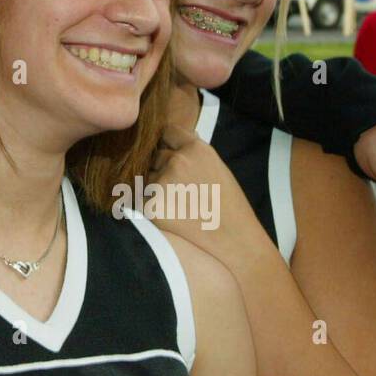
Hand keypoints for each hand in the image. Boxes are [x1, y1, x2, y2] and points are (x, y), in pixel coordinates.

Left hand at [145, 126, 261, 258]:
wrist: (234, 242)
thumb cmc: (229, 206)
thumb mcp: (217, 168)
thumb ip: (195, 152)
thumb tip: (177, 135)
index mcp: (196, 149)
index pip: (167, 132)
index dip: (168, 144)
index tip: (172, 156)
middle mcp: (177, 161)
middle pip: (156, 157)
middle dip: (163, 169)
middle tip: (185, 192)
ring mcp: (162, 183)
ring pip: (148, 179)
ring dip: (156, 189)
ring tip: (182, 207)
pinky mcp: (150, 205)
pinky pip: (141, 199)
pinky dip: (151, 207)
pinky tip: (173, 218)